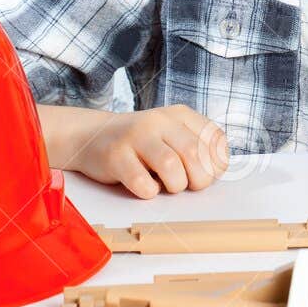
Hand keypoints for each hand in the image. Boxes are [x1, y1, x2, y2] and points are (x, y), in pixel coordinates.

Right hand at [64, 104, 229, 197]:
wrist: (90, 135)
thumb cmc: (141, 144)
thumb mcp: (172, 136)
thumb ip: (197, 148)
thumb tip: (216, 173)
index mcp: (180, 115)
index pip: (215, 140)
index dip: (216, 165)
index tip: (205, 174)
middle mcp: (159, 120)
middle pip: (194, 154)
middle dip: (198, 180)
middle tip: (187, 185)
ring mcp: (135, 135)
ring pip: (170, 166)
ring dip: (175, 185)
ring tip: (166, 186)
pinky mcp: (115, 155)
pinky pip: (141, 183)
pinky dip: (148, 192)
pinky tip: (145, 186)